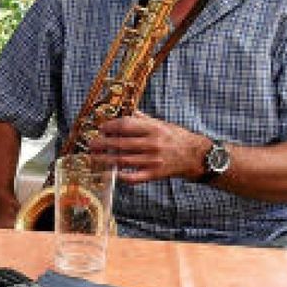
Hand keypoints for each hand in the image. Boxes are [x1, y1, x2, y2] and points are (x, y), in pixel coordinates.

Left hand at [88, 111, 206, 184]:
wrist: (195, 156)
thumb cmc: (176, 137)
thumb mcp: (161, 124)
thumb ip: (142, 118)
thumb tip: (124, 109)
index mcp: (153, 128)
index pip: (126, 125)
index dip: (110, 126)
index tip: (101, 128)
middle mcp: (153, 144)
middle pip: (121, 143)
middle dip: (102, 143)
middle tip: (91, 144)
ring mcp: (153, 160)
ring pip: (124, 160)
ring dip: (106, 159)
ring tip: (94, 158)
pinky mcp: (155, 174)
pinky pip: (134, 177)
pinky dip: (121, 176)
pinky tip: (110, 173)